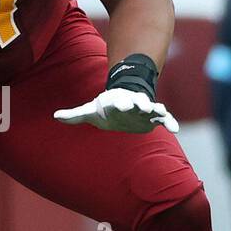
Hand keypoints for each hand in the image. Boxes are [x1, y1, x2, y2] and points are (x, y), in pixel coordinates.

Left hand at [54, 87, 178, 133]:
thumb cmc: (105, 108)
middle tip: (144, 107)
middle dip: (142, 103)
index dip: (120, 102)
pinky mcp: (153, 118)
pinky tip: (175, 130)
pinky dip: (170, 122)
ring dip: (158, 111)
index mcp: (117, 101)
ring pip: (155, 108)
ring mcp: (145, 110)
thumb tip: (55, 116)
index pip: (119, 100)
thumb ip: (74, 115)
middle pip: (139, 101)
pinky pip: (164, 119)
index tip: (121, 105)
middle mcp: (133, 103)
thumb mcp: (89, 111)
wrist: (122, 105)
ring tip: (162, 115)